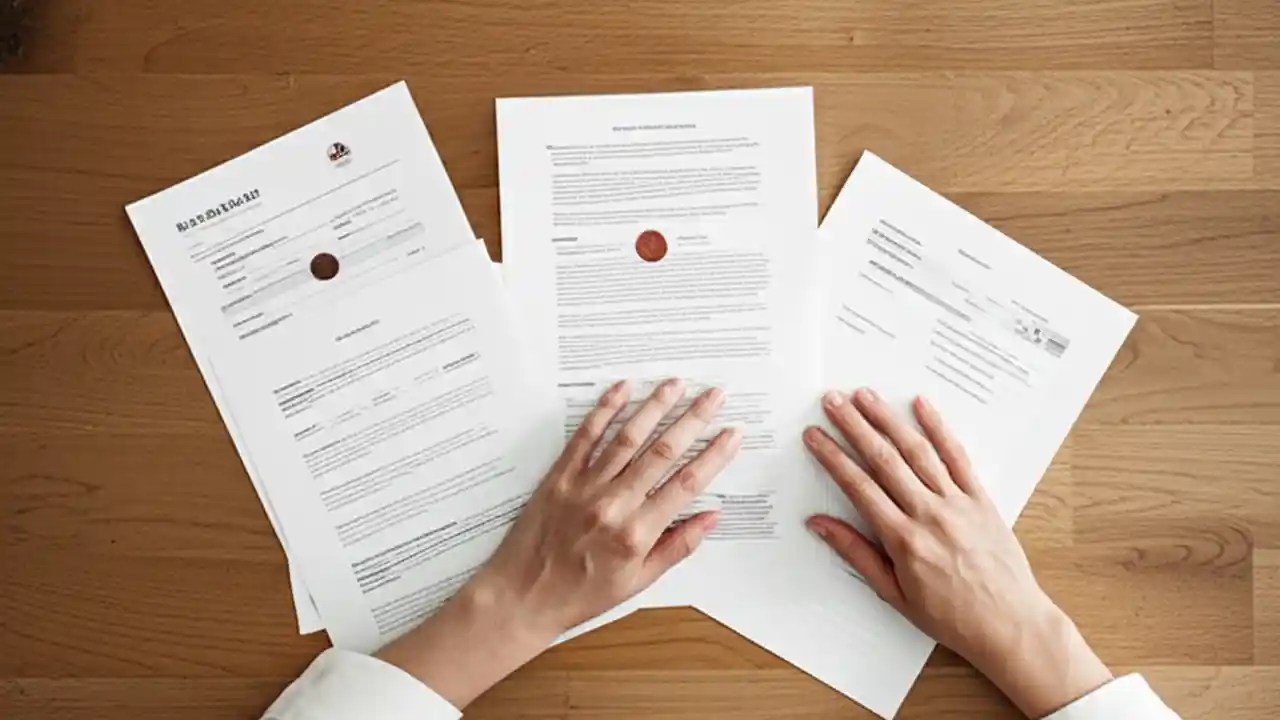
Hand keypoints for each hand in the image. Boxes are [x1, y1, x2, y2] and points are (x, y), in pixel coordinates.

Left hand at [378, 378, 740, 706]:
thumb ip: (677, 546)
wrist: (522, 597)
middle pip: (663, 452)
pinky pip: (585, 437)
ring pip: (627, 437)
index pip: (686, 484)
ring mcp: (584, 487)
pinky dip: (605, 410)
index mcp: (637, 534)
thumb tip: (711, 516)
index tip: (732, 433)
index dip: (714, 455)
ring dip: (655, 407)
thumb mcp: (638, 582)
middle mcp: (613, 505)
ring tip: (676, 384)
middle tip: (714, 395)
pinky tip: (622, 389)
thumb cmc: (580, 595)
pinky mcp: (559, 477)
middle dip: (693, 420)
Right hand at [804, 388, 1111, 717]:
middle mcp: (928, 514)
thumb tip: (819, 524)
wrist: (1010, 625)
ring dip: (888, 419)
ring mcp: (957, 502)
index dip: (832, 457)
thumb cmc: (951, 617)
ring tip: (865, 395)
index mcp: (903, 540)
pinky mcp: (981, 499)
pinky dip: (939, 428)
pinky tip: (922, 405)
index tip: (814, 436)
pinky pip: (957, 457)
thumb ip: (856, 553)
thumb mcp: (894, 593)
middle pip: (883, 459)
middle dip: (853, 426)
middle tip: (832, 400)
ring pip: (916, 451)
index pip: (858, 486)